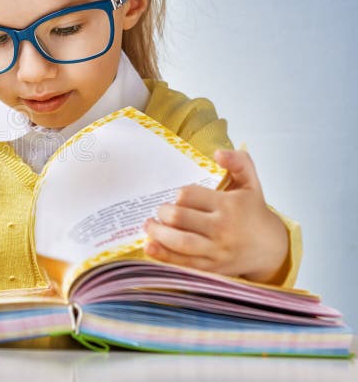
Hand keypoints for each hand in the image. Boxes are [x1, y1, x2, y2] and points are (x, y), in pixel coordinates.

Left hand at [143, 149, 288, 282]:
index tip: (178, 198)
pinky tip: (150, 246)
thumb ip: (238, 162)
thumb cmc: (253, 212)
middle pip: (180, 217)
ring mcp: (217, 251)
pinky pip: (183, 263)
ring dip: (157, 233)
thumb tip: (218, 153)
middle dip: (163, 213)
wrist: (271, 248)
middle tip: (160, 211)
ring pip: (179, 242)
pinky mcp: (212, 268)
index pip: (190, 195)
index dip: (179, 195)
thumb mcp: (250, 183)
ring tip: (149, 226)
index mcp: (229, 205)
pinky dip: (163, 255)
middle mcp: (223, 228)